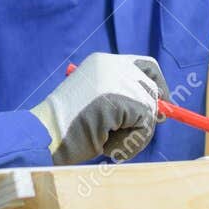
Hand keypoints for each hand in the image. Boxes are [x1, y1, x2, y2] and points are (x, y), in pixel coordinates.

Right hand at [30, 53, 167, 164]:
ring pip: (150, 109)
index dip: (157, 85)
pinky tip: (108, 146)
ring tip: (108, 142)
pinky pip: (146, 124)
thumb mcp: (95, 105)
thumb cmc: (65, 128)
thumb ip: (122, 100)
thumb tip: (159, 112)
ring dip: (136, 134)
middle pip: (151, 87)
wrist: (45, 135)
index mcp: (102, 62)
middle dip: (150, 113)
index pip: (144, 66)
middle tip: (138, 133)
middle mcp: (112, 65)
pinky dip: (132, 142)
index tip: (162, 104)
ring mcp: (118, 81)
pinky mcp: (123, 99)